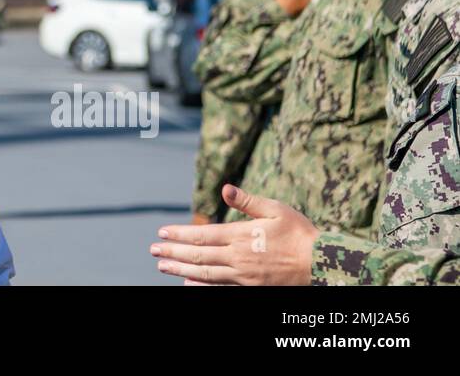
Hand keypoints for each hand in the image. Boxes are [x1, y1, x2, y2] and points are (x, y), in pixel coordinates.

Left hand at [149, 185, 319, 284]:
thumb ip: (247, 201)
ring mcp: (243, 276)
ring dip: (181, 270)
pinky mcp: (251, 289)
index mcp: (241, 235)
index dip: (179, 234)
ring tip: (163, 267)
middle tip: (153, 251)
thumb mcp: (276, 209)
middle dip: (173, 252)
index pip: (201, 234)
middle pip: (198, 255)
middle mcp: (237, 257)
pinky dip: (202, 287)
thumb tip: (225, 188)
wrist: (324, 265)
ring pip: (205, 274)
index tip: (162, 232)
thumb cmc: (300, 234)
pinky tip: (188, 285)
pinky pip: (221, 289)